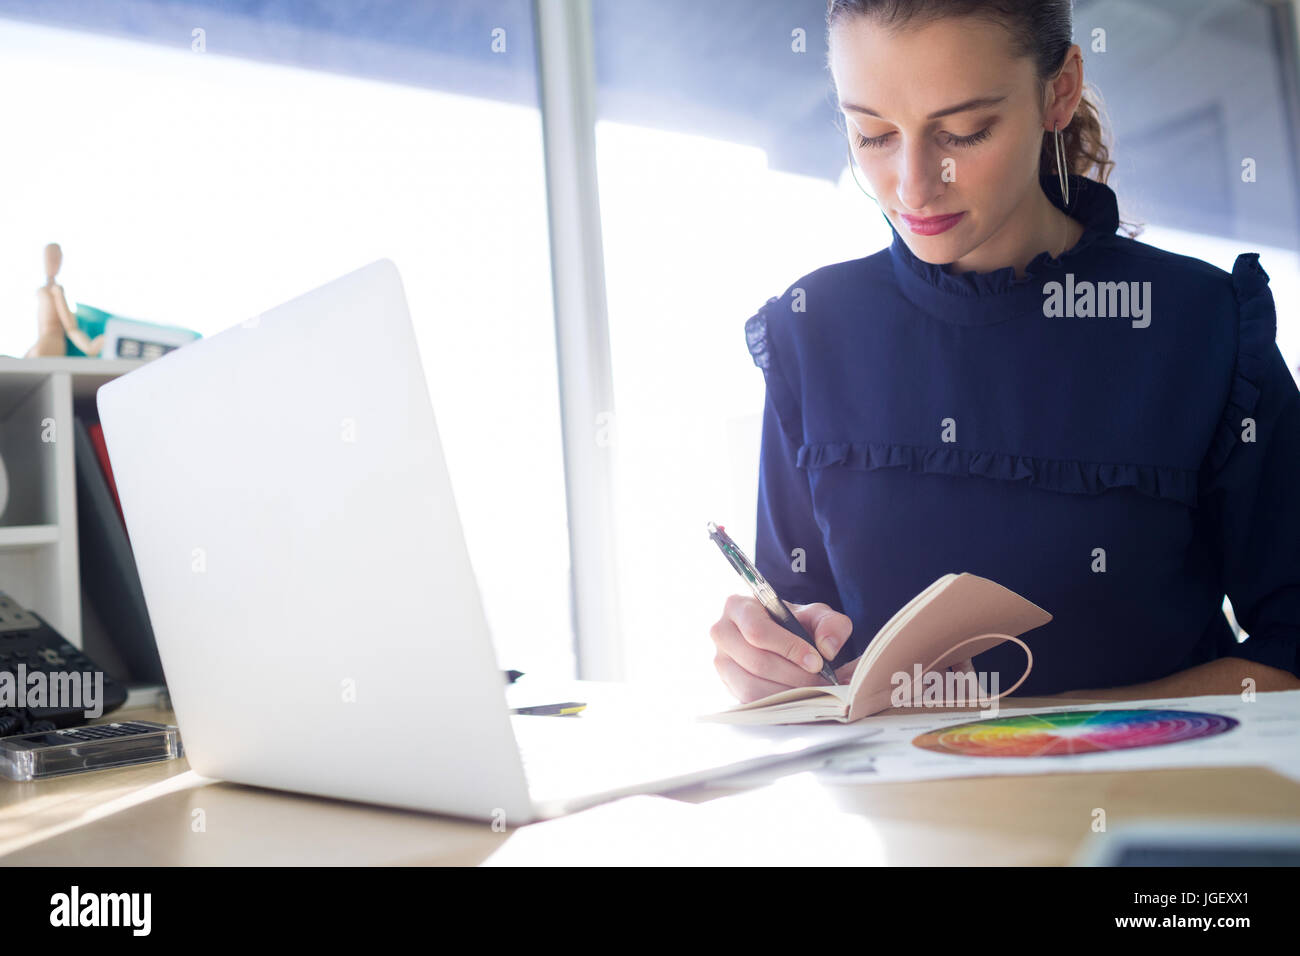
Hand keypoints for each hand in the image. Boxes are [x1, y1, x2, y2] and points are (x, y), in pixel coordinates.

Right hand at [710, 594, 857, 702]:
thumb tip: (827, 648)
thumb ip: (831, 625)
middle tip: (821, 682)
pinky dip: (777, 705)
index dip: (788, 648)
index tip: (816, 662)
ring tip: (812, 691)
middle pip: (756, 662)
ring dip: (787, 694)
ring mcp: (720, 662)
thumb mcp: (818, 615)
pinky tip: (799, 699)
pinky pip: (750, 702)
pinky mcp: (727, 685)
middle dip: (793, 676)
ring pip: (751, 686)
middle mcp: (722, 633)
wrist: (784, 638)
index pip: (758, 631)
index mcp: (738, 606)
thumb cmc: (796, 624)